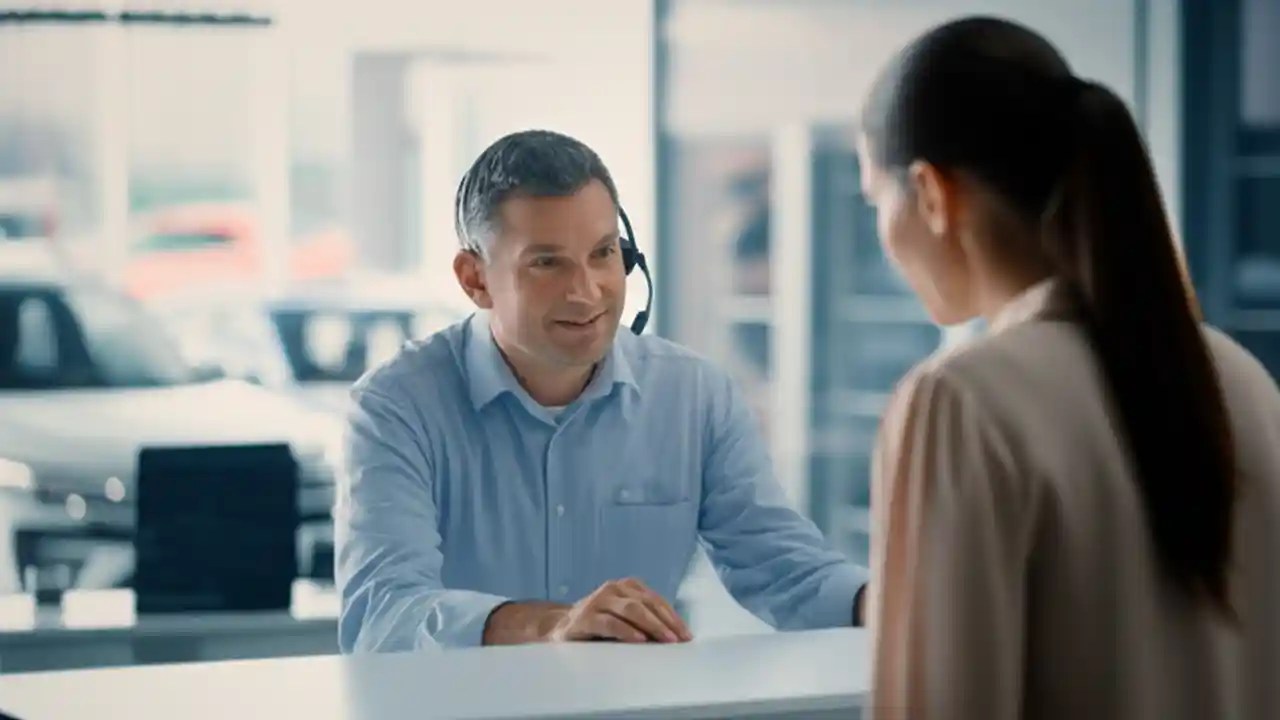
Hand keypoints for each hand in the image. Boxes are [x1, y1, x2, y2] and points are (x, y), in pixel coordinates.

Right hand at [550, 577, 692, 643]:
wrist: (561, 627)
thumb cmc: (600, 624)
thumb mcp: (624, 617)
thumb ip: (644, 620)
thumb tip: (674, 636)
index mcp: (626, 586)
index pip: (655, 600)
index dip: (672, 616)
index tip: (686, 634)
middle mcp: (613, 588)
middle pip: (646, 603)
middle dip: (666, 622)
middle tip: (680, 639)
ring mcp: (598, 601)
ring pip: (631, 610)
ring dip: (652, 625)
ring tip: (666, 640)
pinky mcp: (585, 617)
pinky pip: (610, 623)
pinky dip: (627, 631)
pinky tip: (639, 640)